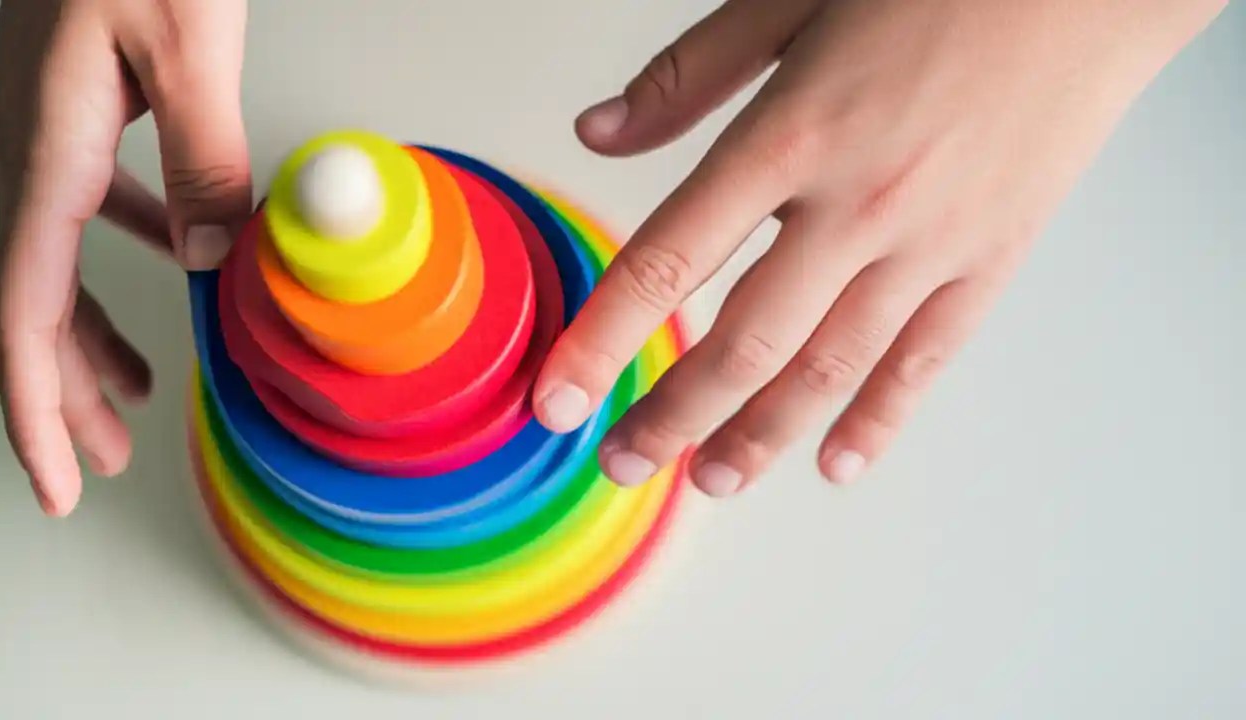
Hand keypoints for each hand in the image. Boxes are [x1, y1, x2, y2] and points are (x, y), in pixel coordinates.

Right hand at [0, 0, 250, 516]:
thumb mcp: (188, 46)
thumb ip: (204, 157)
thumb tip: (207, 258)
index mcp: (46, 153)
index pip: (27, 314)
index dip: (39, 410)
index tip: (58, 484)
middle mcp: (29, 154)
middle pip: (37, 308)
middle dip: (69, 397)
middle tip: (105, 466)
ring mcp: (45, 135)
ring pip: (61, 266)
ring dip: (95, 337)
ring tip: (140, 395)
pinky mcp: (76, 114)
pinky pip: (90, 211)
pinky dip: (127, 255)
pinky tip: (171, 267)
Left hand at [533, 0, 1225, 495]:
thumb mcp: (792, 0)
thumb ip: (690, 77)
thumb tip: (598, 137)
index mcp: (793, 136)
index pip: (670, 260)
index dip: (603, 340)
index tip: (556, 399)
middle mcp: (857, 205)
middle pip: (744, 341)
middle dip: (672, 413)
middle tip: (622, 460)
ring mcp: (929, 243)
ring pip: (829, 368)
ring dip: (761, 435)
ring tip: (709, 480)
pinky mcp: (989, 260)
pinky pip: (924, 360)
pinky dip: (878, 419)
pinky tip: (835, 463)